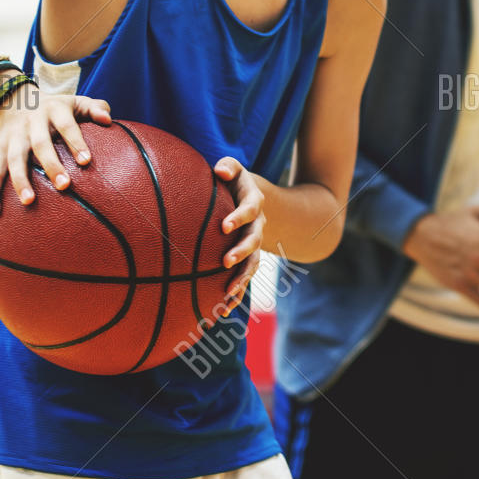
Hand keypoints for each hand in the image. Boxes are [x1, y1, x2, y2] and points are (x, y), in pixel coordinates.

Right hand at [0, 76, 110, 215]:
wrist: (16, 99)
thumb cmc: (57, 108)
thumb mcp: (76, 101)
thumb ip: (95, 108)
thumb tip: (107, 119)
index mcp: (54, 110)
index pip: (66, 125)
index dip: (75, 142)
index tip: (86, 161)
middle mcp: (31, 122)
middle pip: (40, 144)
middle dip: (51, 164)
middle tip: (64, 185)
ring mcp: (12, 136)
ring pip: (14, 159)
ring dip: (20, 180)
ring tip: (29, 202)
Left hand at [214, 157, 264, 317]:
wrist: (254, 201)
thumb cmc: (233, 183)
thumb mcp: (235, 169)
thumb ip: (229, 166)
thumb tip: (220, 170)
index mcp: (254, 204)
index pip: (249, 210)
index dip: (239, 218)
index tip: (224, 226)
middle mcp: (258, 226)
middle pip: (254, 241)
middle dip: (241, 252)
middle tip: (225, 261)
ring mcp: (255, 245)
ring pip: (252, 265)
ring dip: (242, 279)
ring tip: (227, 294)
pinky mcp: (248, 260)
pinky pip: (244, 279)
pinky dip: (236, 295)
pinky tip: (223, 312)